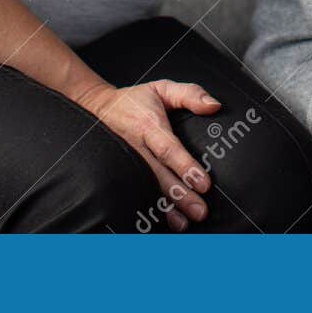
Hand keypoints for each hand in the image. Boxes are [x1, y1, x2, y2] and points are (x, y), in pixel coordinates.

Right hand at [75, 80, 220, 230]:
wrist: (96, 108)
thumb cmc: (134, 101)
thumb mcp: (162, 88)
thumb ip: (190, 94)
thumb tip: (214, 106)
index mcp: (148, 125)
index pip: (168, 148)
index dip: (185, 166)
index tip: (204, 183)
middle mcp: (135, 147)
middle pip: (158, 175)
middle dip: (180, 196)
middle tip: (200, 211)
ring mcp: (126, 164)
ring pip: (146, 189)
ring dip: (165, 208)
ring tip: (184, 223)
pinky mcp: (120, 173)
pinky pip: (134, 193)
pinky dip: (148, 210)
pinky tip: (162, 222)